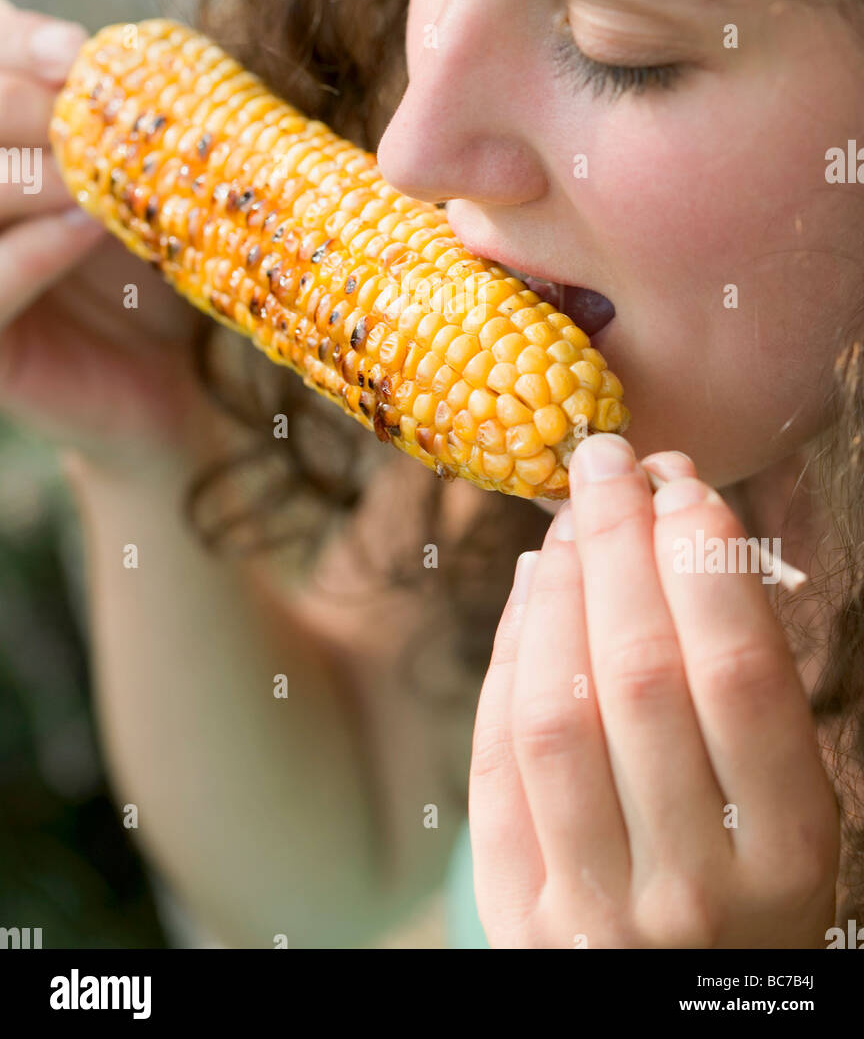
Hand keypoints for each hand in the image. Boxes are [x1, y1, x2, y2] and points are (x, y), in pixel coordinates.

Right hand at [0, 0, 219, 462]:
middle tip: (84, 113)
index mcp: (2, 141)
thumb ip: (126, 118)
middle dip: (20, 104)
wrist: (179, 376)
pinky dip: (33, 248)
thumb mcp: (146, 178)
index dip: (12, 44)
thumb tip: (124, 53)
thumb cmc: (160, 259)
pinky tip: (85, 228)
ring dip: (28, 175)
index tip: (76, 53)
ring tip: (94, 177)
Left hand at [471, 436, 839, 947]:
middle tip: (609, 461)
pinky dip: (508, 657)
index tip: (685, 483)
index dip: (705, 562)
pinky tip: (532, 588)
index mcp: (788, 856)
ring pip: (555, 711)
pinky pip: (496, 763)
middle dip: (620, 546)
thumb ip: (748, 704)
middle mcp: (694, 888)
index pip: (739, 678)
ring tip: (568, 519)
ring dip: (558, 591)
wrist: (680, 1029)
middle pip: (639, 676)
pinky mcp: (520, 913)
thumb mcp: (789, 820)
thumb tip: (672, 538)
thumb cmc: (751, 898)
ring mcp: (597, 910)